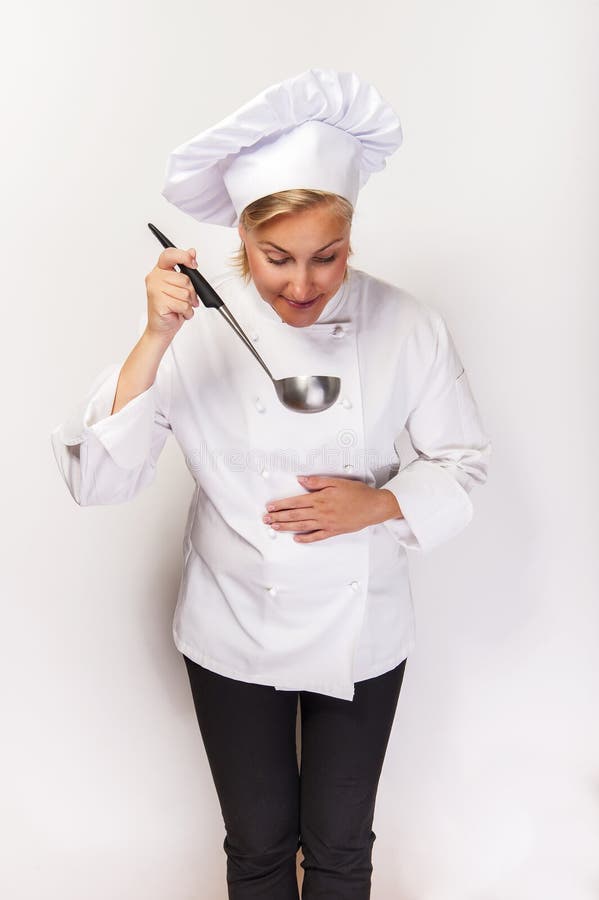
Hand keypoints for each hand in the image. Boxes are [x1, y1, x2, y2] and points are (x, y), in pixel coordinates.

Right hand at [144, 247, 199, 342]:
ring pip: (185, 292)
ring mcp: (154, 289)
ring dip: (188, 304)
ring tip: (180, 307)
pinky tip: (178, 313)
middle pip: (184, 278)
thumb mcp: (182, 287)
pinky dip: (186, 312)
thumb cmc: (171, 309)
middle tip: (185, 300)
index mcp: (160, 271)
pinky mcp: (158, 301)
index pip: (169, 254)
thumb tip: (192, 252)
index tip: (193, 263)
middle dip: (191, 292)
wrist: (161, 328)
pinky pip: (182, 304)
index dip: (183, 256)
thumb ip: (186, 269)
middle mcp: (155, 278)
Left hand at [262, 475, 403, 542]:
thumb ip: (318, 482)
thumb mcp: (337, 482)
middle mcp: (321, 512)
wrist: (374, 507)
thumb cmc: (357, 493)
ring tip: (275, 527)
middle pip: (295, 515)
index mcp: (321, 499)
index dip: (281, 505)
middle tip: (266, 519)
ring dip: (287, 527)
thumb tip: (301, 480)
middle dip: (279, 517)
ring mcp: (327, 523)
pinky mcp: (333, 531)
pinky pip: (317, 536)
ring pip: (302, 526)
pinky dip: (306, 539)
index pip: (296, 502)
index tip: (270, 507)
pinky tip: (296, 539)